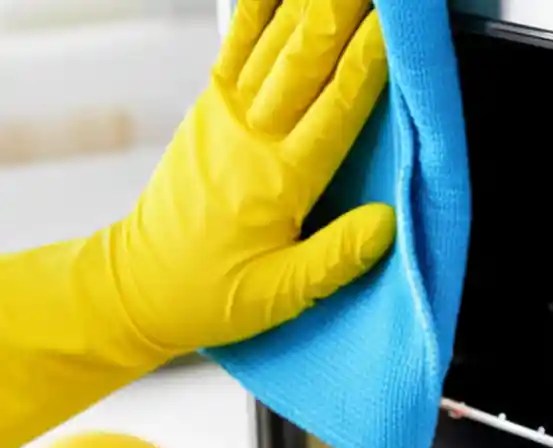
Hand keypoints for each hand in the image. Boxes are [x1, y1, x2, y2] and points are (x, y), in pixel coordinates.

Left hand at [107, 0, 393, 357]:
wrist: (139, 286)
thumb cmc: (214, 293)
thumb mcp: (282, 295)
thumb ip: (337, 257)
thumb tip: (390, 222)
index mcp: (278, 180)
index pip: (335, 107)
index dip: (368, 61)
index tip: (395, 26)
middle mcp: (250, 137)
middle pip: (305, 59)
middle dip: (340, 14)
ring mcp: (225, 115)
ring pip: (274, 43)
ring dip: (308, 6)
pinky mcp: (210, 107)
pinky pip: (238, 45)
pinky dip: (259, 10)